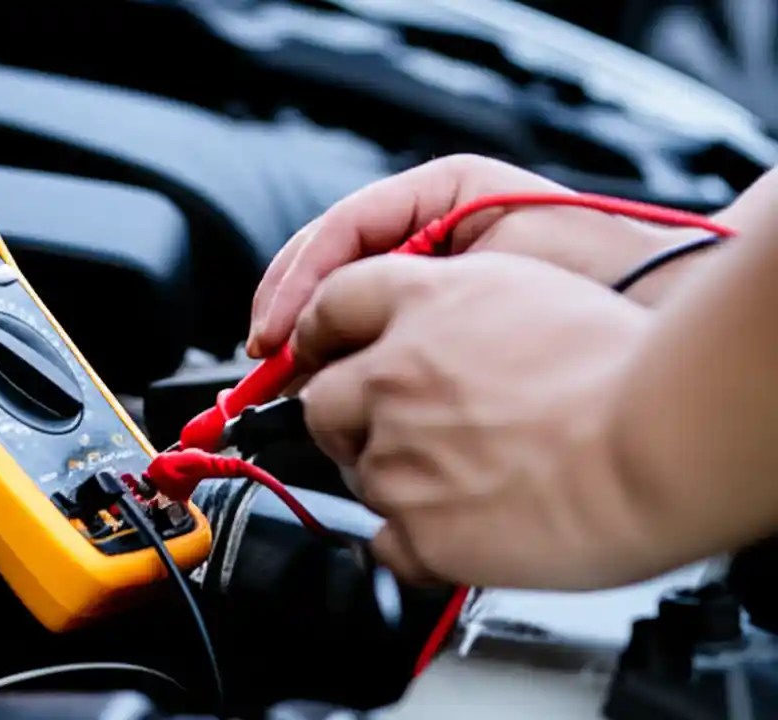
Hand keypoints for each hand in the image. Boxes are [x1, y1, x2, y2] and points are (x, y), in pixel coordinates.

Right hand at [248, 154, 710, 358]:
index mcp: (437, 195)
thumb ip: (402, 269)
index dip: (297, 283)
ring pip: (343, 306)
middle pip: (328, 268)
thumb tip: (327, 317)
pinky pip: (375, 338)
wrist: (657, 313)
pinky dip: (347, 364)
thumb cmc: (593, 266)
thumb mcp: (489, 246)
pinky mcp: (439, 322)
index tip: (274, 332)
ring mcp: (430, 278)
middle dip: (291, 313)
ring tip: (286, 379)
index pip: (340, 233)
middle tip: (265, 359)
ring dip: (309, 342)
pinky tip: (332, 388)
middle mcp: (426, 233)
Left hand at [294, 252, 673, 589]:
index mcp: (422, 303)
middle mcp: (391, 375)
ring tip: (470, 481)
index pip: (330, 303)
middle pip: (323, 400)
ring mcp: (396, 455)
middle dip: (350, 417)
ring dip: (396, 480)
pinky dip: (415, 542)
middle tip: (402, 430)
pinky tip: (462, 529)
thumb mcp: (532, 289)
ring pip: (358, 473)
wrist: (656, 442)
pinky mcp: (416, 528)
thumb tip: (438, 329)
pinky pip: (386, 542)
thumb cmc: (625, 366)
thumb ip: (461, 306)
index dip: (320, 331)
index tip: (320, 348)